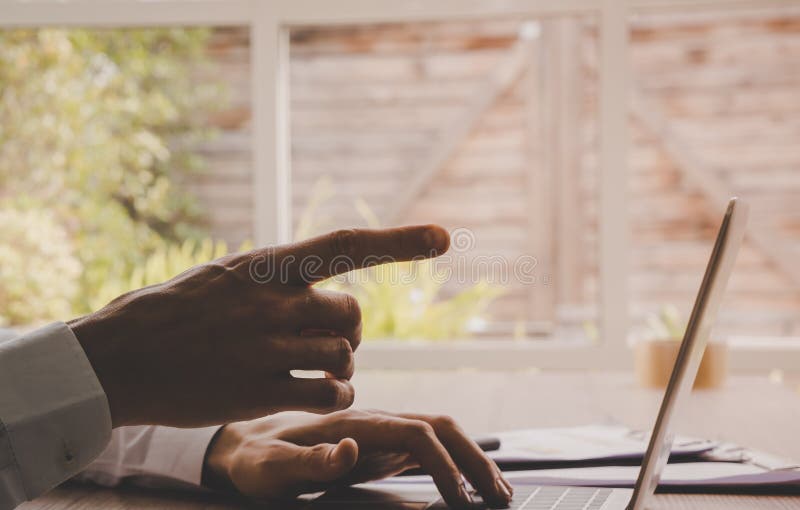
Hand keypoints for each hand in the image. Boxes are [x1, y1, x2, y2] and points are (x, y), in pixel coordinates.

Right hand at [68, 226, 448, 426]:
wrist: (119, 356)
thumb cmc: (174, 313)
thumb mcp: (225, 276)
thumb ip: (275, 279)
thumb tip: (322, 285)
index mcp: (266, 265)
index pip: (344, 245)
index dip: (398, 241)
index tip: (443, 237)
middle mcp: (272, 302)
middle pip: (352, 315)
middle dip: (352, 332)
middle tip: (338, 343)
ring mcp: (266, 347)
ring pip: (343, 356)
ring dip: (343, 368)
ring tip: (322, 373)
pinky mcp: (259, 390)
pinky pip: (328, 394)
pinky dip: (334, 397)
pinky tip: (318, 396)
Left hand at [204, 410, 512, 508]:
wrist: (247, 445)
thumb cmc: (258, 460)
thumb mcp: (271, 469)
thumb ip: (310, 462)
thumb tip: (352, 450)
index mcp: (354, 425)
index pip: (414, 434)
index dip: (442, 464)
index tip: (459, 500)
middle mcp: (375, 423)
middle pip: (439, 427)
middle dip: (473, 459)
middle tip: (500, 498)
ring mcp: (381, 435)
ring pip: (441, 436)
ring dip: (473, 460)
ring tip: (499, 494)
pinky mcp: (383, 449)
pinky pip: (430, 451)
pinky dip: (457, 466)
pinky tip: (471, 487)